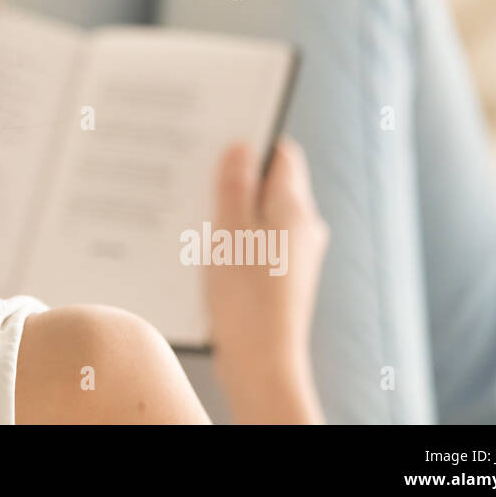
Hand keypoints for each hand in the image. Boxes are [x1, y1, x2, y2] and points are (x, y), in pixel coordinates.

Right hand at [206, 137, 328, 422]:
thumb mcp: (230, 230)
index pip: (282, 153)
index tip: (219, 134)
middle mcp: (302, 228)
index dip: (252, 138)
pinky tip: (204, 247)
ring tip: (192, 211)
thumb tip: (240, 147)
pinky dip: (233, 238)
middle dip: (235, 175)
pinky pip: (256, 242)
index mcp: (295, 207)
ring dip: (230, 210)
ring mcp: (293, 254)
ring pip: (260, 214)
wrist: (260, 362)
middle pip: (269, 183)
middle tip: (195, 171)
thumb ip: (236, 185)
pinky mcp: (280, 278)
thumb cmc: (246, 298)